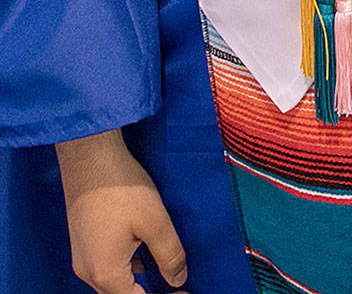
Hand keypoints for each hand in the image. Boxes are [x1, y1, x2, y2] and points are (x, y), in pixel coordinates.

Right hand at [56, 131, 187, 293]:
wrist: (89, 157)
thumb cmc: (121, 187)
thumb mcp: (155, 221)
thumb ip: (169, 255)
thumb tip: (178, 280)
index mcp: (106, 274)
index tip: (184, 291)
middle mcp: (88, 272)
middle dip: (148, 292)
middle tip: (175, 282)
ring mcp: (82, 257)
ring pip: (113, 281)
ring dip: (137, 280)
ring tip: (162, 268)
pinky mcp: (82, 242)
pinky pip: (105, 266)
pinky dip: (126, 266)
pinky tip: (142, 251)